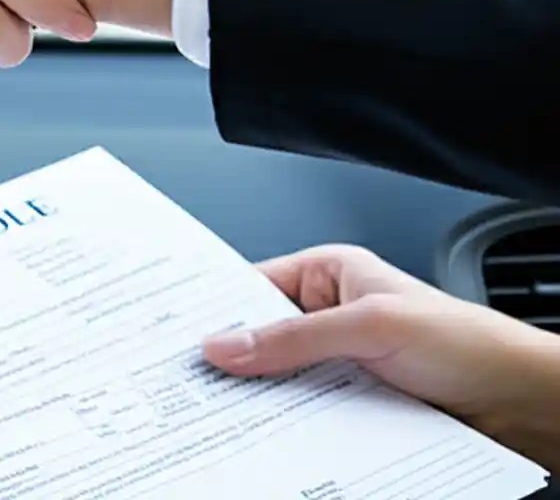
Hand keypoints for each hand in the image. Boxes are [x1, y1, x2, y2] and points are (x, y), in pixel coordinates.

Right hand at [203, 244, 559, 471]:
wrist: (520, 401)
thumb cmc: (467, 343)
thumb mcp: (371, 326)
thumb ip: (295, 337)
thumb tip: (226, 345)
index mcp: (329, 273)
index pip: (253, 286)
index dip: (216, 309)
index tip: (181, 333)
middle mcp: (329, 313)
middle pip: (260, 336)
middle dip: (233, 357)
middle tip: (196, 377)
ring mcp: (337, 360)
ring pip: (278, 377)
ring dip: (259, 393)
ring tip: (227, 406)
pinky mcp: (347, 400)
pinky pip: (301, 408)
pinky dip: (285, 420)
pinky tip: (268, 428)